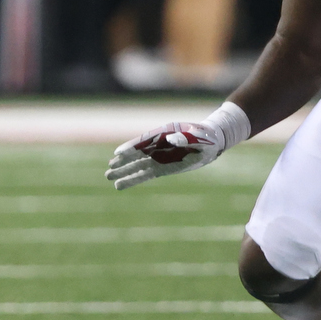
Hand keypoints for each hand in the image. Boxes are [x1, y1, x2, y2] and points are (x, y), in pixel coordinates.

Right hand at [107, 115, 237, 189]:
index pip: (143, 142)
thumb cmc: (205, 136)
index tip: (118, 154)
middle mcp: (157, 146)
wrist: (212, 141)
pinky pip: (144, 175)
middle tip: (108, 170)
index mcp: (163, 135)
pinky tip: (121, 184)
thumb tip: (171, 140)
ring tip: (108, 177)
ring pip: (137, 166)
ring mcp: (158, 158)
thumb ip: (185, 138)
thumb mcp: (198, 136)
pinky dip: (133, 179)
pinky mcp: (162, 168)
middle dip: (122, 163)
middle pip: (136, 155)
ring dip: (123, 172)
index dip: (131, 148)